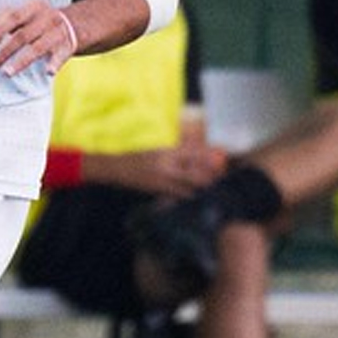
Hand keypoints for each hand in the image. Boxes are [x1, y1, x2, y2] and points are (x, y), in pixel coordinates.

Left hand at [0, 0, 78, 77]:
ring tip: (7, 73)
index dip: (0, 28)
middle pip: (22, 36)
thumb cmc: (47, 20)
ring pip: (37, 48)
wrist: (84, 20)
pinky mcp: (69, 46)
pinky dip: (55, 63)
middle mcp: (46, 19)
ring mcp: (58, 33)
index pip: (14, 17)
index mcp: (34, 8)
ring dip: (21, 61)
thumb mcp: (30, 12)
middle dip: (5, 51)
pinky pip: (61, 56)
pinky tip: (48, 72)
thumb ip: (10, 17)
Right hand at [107, 143, 225, 196]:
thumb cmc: (138, 154)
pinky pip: (177, 195)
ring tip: (208, 184)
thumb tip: (196, 142)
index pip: (195, 153)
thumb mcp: (158, 146)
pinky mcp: (158, 190)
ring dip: (199, 187)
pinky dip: (186, 193)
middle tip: (217, 175)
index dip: (210, 155)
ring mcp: (162, 181)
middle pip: (196, 175)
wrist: (116, 167)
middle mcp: (167, 167)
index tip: (220, 155)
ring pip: (189, 188)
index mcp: (167, 151)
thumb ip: (176, 146)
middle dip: (209, 177)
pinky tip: (191, 192)